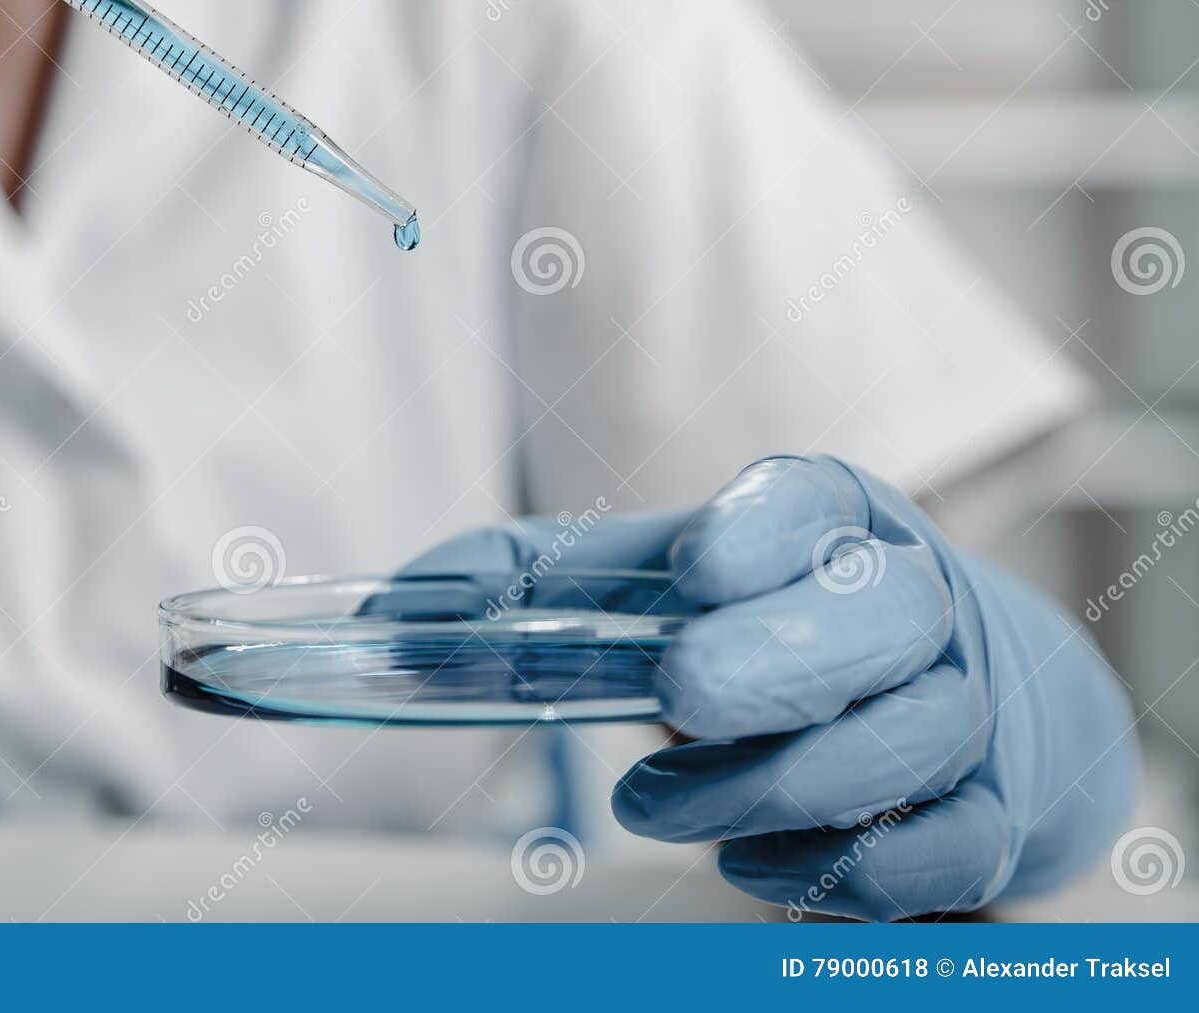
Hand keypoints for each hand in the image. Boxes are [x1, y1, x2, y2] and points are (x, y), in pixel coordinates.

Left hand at [399, 455, 1135, 919]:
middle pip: (883, 618)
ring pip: (907, 742)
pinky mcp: (985, 811)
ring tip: (651, 807)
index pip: (811, 502)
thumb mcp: (656, 585)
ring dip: (770, 786)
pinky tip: (747, 867)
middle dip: (777, 662)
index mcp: (826, 518)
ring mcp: (962, 705)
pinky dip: (842, 873)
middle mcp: (909, 598)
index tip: (692, 568)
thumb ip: (535, 587)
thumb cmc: (763, 623)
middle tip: (677, 694)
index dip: (759, 532)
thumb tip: (389, 614)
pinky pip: (947, 851)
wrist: (922, 690)